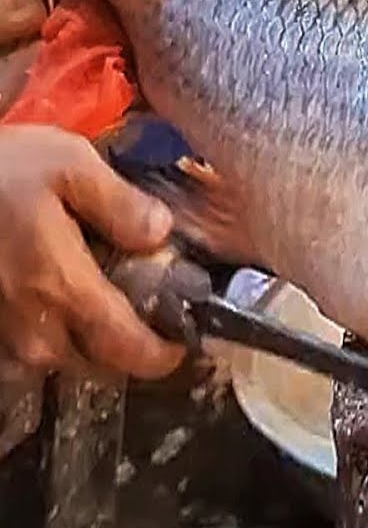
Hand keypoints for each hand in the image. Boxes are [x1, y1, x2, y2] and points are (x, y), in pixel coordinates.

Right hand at [0, 125, 184, 378]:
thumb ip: (120, 204)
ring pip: (60, 359)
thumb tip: (162, 234)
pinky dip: (47, 329)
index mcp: (64, 292)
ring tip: (95, 298)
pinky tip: (49, 293)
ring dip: (83, 338)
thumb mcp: (67, 163)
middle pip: (99, 364)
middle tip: (142, 310)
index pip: (131, 352)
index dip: (164, 354)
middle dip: (126, 345)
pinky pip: (25, 347)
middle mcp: (32, 331)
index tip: (183, 340)